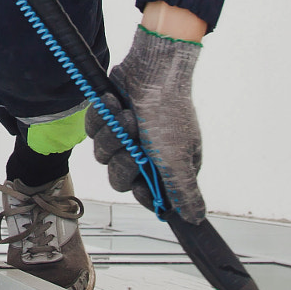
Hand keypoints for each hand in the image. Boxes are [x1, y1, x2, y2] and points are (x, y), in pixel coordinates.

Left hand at [86, 27, 205, 221]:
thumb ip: (183, 192)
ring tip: (125, 115)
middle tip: (132, 144)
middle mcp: (147, 153)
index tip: (140, 184)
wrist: (151, 69)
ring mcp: (126, 135)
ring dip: (112, 135)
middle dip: (123, 161)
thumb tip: (196, 220)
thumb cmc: (169, 114)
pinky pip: (94, 131)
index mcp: (169, 166)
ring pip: (103, 155)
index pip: (149, 196)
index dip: (141, 192)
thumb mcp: (178, 159)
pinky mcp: (109, 118)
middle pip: (120, 178)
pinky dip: (101, 118)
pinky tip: (112, 103)